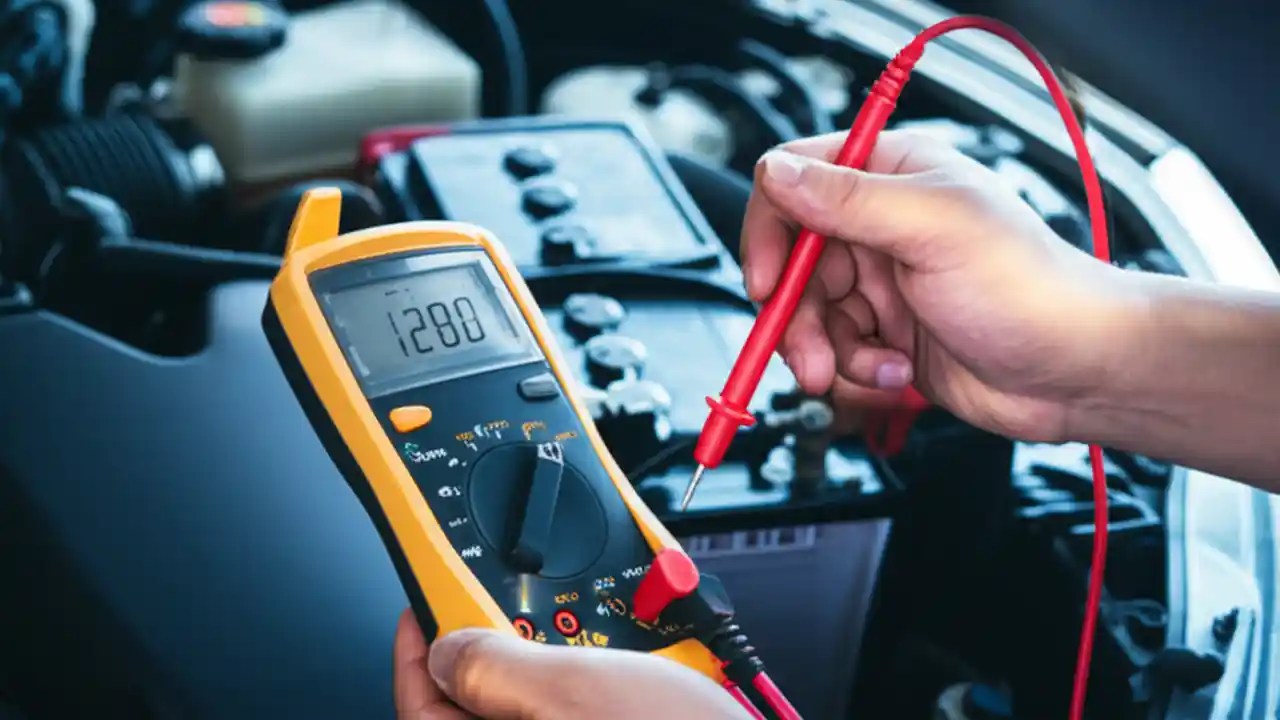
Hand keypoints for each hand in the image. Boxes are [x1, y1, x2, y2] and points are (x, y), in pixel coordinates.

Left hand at [393, 611, 750, 718]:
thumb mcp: (572, 692)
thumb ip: (494, 665)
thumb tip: (447, 644)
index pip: (422, 701)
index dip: (418, 642)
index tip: (430, 593)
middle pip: (483, 692)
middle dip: (508, 634)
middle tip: (528, 595)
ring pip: (542, 690)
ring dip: (569, 643)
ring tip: (601, 620)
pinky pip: (588, 696)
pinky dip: (606, 663)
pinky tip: (635, 647)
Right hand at [744, 130, 1130, 441]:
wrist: (1076, 372)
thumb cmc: (1030, 289)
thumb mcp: (934, 229)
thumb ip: (849, 200)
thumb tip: (778, 173)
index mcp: (891, 176)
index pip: (795, 181)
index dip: (770, 231)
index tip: (768, 280)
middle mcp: (880, 224)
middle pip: (790, 262)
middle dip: (796, 315)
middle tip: (809, 353)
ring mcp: (882, 283)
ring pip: (807, 315)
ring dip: (829, 352)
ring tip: (873, 369)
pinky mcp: (887, 334)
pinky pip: (836, 352)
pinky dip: (858, 372)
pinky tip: (898, 373)